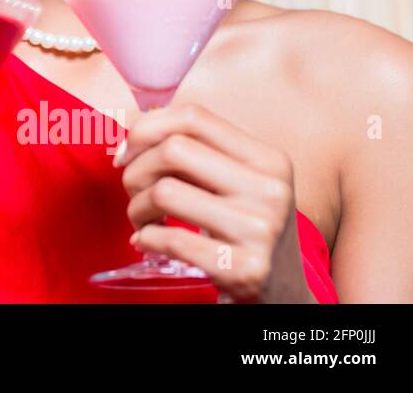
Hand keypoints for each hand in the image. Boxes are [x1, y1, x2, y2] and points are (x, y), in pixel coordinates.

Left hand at [115, 103, 314, 302]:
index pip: (194, 117)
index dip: (147, 129)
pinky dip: (147, 240)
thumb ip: (195, 152)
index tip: (127, 153)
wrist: (285, 295)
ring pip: (165, 192)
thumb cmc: (245, 229)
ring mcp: (261, 231)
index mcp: (269, 160)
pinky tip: (149, 243)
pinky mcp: (246, 270)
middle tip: (134, 192)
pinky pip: (171, 239)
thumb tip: (129, 135)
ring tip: (144, 221)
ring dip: (137, 208)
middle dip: (136, 171)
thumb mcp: (239, 183)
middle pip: (173, 150)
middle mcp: (271, 190)